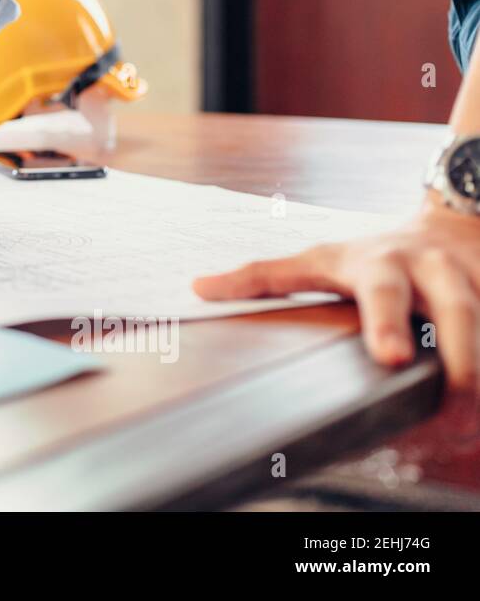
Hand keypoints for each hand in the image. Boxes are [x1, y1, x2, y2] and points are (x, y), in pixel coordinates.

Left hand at [195, 198, 479, 388]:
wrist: (452, 225)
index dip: (387, 321)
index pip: (381, 290)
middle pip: (459, 311)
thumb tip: (196, 287)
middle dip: (460, 355)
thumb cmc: (371, 255)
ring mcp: (478, 286)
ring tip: (467, 421)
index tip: (389, 357)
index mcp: (382, 264)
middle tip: (455, 401)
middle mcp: (436, 272)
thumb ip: (262, 277)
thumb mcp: (317, 261)